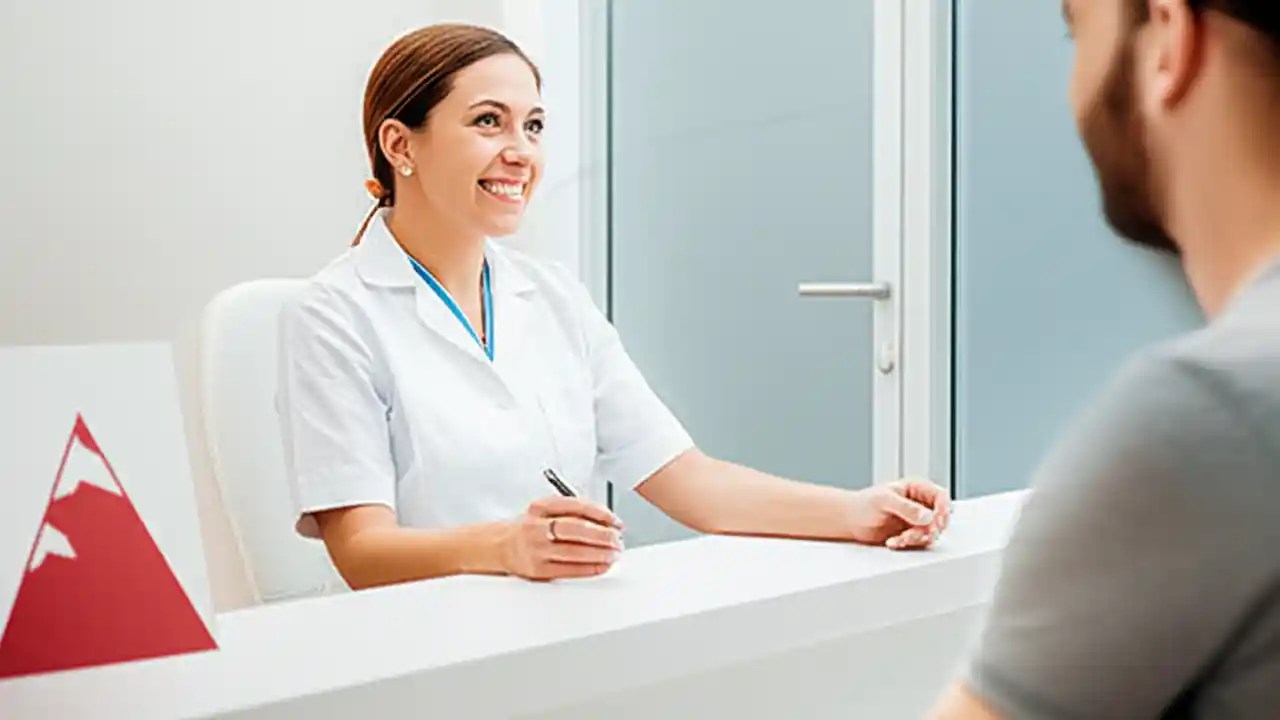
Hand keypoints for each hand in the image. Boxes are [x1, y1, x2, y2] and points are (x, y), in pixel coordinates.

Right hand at [499, 496, 624, 580]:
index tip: (615, 521)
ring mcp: (536, 550)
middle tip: (617, 539)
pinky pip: (569, 570)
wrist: (499, 547)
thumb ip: (572, 513)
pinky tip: (601, 566)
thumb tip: (606, 523)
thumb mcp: (544, 511)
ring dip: (600, 554)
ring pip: (575, 552)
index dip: (600, 513)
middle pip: (576, 529)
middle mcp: (536, 527)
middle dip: (602, 535)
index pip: (576, 506)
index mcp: (540, 507)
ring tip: (614, 553)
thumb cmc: (528, 528)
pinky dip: (590, 569)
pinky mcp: (538, 570)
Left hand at [847, 478, 950, 549]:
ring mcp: (916, 520)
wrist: (851, 520)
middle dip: (931, 528)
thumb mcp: (885, 500)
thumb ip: (906, 507)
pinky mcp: (911, 534)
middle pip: (939, 517)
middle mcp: (919, 504)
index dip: (943, 509)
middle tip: (921, 534)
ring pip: (930, 532)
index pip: (940, 496)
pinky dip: (907, 543)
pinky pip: (918, 542)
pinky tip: (893, 542)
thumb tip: (927, 516)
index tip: (937, 521)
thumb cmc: (864, 503)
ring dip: (916, 538)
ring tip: (899, 539)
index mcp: (916, 488)